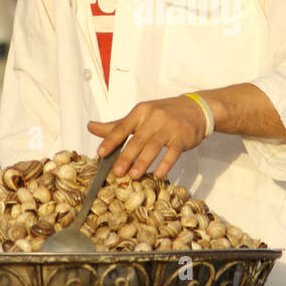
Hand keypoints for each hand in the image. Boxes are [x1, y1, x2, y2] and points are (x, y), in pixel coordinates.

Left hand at [87, 95, 208, 179]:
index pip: (122, 127)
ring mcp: (170, 127)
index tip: (100, 153)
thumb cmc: (163, 114)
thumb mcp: (140, 115)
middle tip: (117, 172)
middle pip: (137, 139)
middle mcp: (154, 117)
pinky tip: (158, 174)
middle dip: (126, 156)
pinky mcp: (183, 137)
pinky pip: (173, 152)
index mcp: (140, 112)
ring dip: (143, 162)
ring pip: (154, 146)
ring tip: (134, 175)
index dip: (110, 140)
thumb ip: (116, 125)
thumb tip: (90, 127)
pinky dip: (165, 164)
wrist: (195, 109)